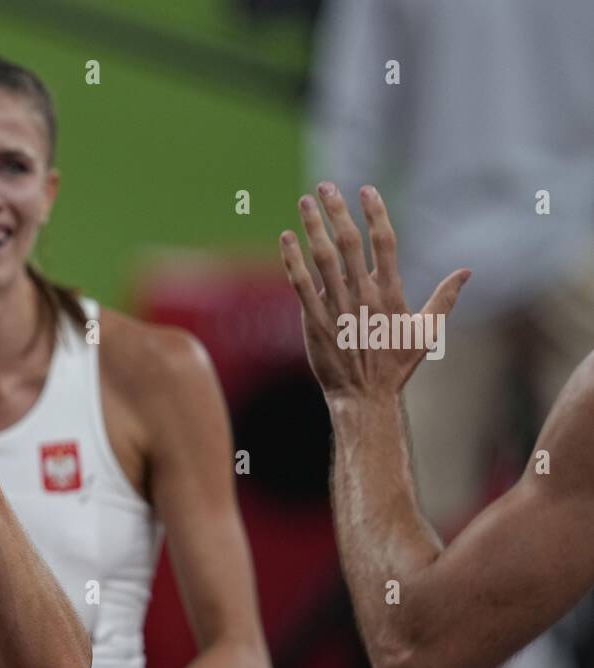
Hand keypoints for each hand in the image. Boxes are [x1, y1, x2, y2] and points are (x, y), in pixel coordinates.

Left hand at [279, 182, 470, 402]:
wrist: (365, 396)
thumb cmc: (396, 366)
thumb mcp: (427, 332)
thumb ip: (445, 298)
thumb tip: (467, 271)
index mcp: (391, 292)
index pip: (385, 242)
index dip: (375, 213)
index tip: (366, 190)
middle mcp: (364, 295)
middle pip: (349, 243)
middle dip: (337, 211)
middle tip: (325, 186)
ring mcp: (338, 306)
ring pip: (323, 258)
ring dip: (313, 227)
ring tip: (305, 202)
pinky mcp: (315, 320)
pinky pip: (301, 284)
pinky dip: (293, 260)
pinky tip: (285, 238)